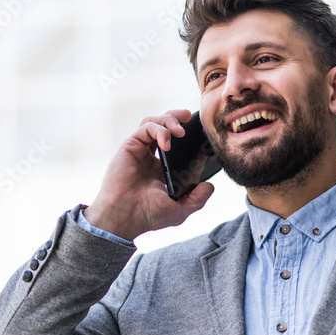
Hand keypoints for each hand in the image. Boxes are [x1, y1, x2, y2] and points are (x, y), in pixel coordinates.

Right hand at [84, 109, 214, 239]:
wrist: (126, 216)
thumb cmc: (147, 216)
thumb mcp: (179, 210)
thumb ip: (197, 199)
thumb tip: (210, 186)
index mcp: (161, 169)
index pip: (177, 146)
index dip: (189, 138)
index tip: (201, 138)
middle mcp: (151, 157)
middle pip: (164, 127)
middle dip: (178, 118)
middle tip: (190, 118)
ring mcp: (140, 151)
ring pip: (155, 122)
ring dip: (170, 120)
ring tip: (181, 130)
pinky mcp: (131, 146)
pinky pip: (146, 127)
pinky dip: (159, 130)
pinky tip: (167, 142)